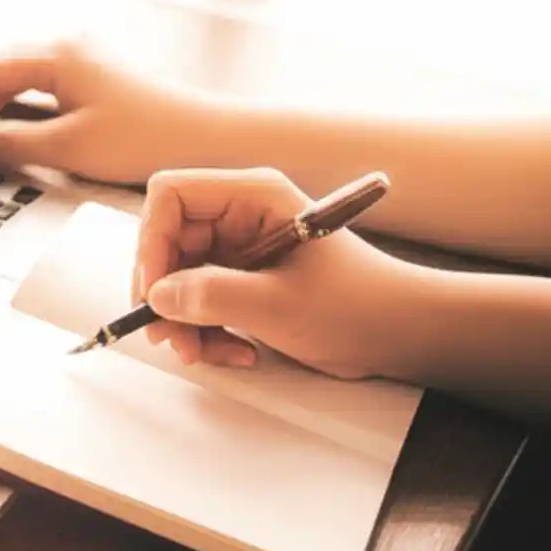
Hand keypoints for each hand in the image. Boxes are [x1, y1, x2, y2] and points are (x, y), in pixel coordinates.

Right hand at [0, 42, 208, 183]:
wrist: (208, 143)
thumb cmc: (146, 140)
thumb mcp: (67, 147)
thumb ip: (7, 144)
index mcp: (57, 54)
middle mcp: (68, 47)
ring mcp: (82, 61)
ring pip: (16, 78)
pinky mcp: (95, 80)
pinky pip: (39, 87)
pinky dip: (16, 110)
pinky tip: (9, 135)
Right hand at [133, 167, 421, 379]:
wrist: (399, 332)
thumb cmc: (355, 306)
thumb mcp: (278, 304)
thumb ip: (212, 296)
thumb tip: (157, 296)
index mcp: (252, 196)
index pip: (171, 195)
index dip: (151, 240)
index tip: (152, 292)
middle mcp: (240, 213)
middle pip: (168, 241)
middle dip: (165, 293)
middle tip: (169, 339)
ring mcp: (241, 246)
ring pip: (180, 277)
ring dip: (185, 321)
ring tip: (206, 354)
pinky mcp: (244, 277)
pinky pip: (201, 299)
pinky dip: (207, 330)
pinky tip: (237, 352)